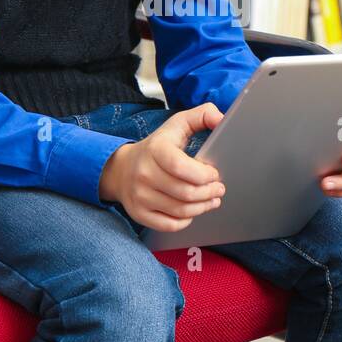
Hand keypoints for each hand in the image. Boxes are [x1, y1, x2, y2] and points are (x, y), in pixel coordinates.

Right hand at [98, 102, 226, 231]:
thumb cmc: (156, 147)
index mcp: (155, 149)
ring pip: (181, 211)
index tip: (214, 174)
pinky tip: (192, 211)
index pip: (182, 167)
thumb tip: (221, 119)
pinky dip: (186, 220)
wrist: (120, 169)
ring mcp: (139, 196)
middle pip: (186, 193)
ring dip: (203, 207)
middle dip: (209, 193)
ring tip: (211, 200)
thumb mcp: (176, 125)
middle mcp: (144, 173)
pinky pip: (170, 225)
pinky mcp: (139, 213)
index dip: (204, 175)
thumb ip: (201, 116)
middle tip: (219, 189)